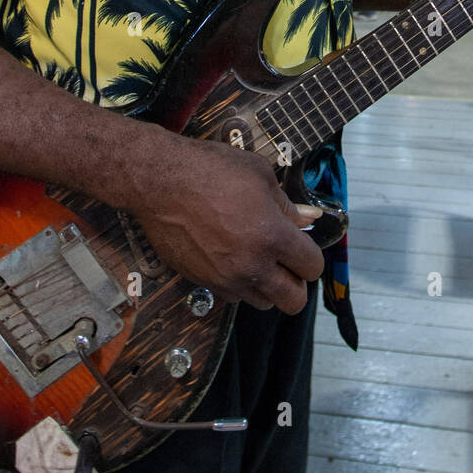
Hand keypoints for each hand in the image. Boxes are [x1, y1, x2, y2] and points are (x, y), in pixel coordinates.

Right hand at [129, 129, 324, 313]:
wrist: (160, 181)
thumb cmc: (210, 169)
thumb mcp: (259, 175)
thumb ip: (287, 204)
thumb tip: (308, 219)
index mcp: (272, 236)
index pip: (312, 266)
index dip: (311, 256)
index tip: (302, 246)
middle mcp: (252, 265)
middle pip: (293, 301)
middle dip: (296, 283)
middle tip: (287, 263)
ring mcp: (225, 278)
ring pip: (262, 302)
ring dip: (267, 285)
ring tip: (257, 258)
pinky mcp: (202, 281)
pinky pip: (232, 295)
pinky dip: (238, 283)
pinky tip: (231, 257)